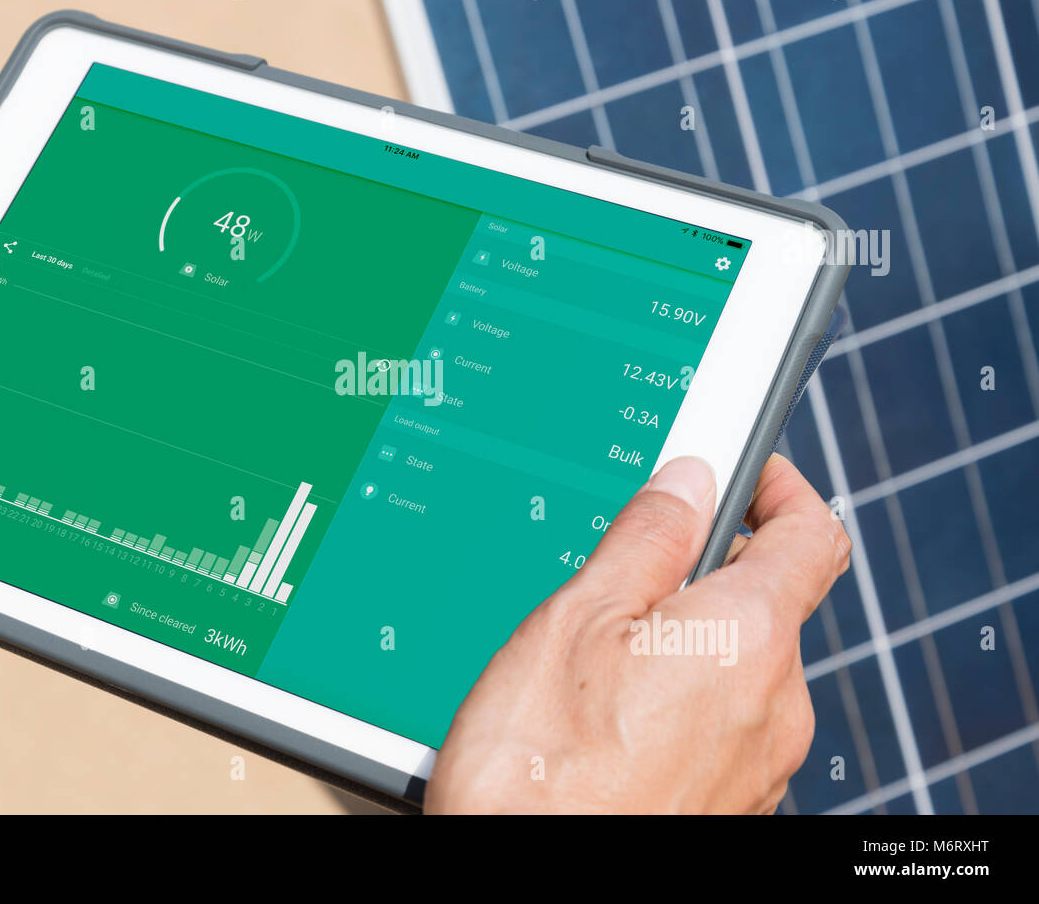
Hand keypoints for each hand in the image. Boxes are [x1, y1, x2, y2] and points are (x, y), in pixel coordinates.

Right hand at [425, 453, 850, 813]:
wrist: (525, 889)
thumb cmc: (539, 773)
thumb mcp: (576, 620)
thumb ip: (646, 539)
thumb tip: (688, 482)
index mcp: (747, 637)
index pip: (811, 533)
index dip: (782, 489)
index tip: (744, 474)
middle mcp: (776, 705)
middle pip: (766, 605)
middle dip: (704, 578)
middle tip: (624, 579)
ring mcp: (760, 766)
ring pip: (738, 671)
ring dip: (685, 647)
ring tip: (596, 663)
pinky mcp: (733, 808)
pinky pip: (721, 729)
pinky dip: (679, 705)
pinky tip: (606, 722)